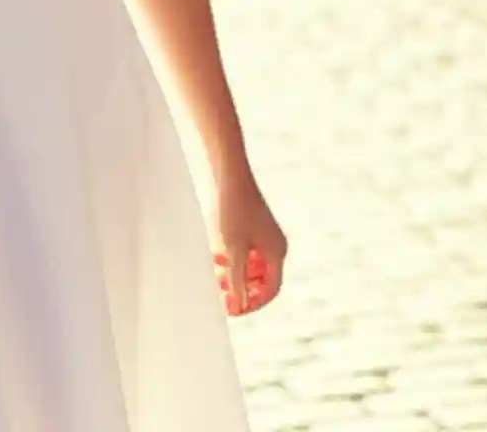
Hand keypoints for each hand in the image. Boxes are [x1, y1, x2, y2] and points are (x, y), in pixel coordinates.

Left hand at [209, 169, 286, 316]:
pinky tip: (210, 254)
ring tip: (212, 271)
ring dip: (230, 273)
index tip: (231, 311)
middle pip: (258, 279)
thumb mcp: (231, 251)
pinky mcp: (245, 225)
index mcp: (276, 252)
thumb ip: (234, 281)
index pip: (271, 290)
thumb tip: (237, 307)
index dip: (252, 303)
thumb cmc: (229, 212)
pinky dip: (226, 258)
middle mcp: (272, 244)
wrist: (224, 174)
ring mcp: (260, 234)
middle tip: (217, 292)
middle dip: (238, 288)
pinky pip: (239, 251)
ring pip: (246, 265)